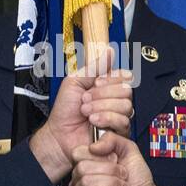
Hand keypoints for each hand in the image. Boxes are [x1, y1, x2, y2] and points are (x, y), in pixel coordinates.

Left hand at [29, 49, 134, 181]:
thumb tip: (110, 51)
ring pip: (126, 106)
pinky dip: (106, 119)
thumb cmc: (65, 110)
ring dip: (102, 107)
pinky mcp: (119, 134)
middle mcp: (115, 101)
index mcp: (108, 87)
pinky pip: (123, 122)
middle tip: (85, 100)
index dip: (111, 79)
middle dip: (103, 94)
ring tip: (86, 112)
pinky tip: (94, 122)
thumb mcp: (75, 81)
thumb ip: (95, 66)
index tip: (95, 83)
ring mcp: (118, 117)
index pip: (124, 76)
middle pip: (127, 90)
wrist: (59, 134)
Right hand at [69, 132, 170, 185]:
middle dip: (109, 171)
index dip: (99, 156)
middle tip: (122, 175)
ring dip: (111, 183)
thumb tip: (93, 146)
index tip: (115, 160)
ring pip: (86, 183)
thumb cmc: (137, 178)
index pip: (77, 153)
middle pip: (81, 168)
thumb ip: (112, 139)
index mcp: (87, 163)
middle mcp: (80, 179)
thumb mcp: (128, 149)